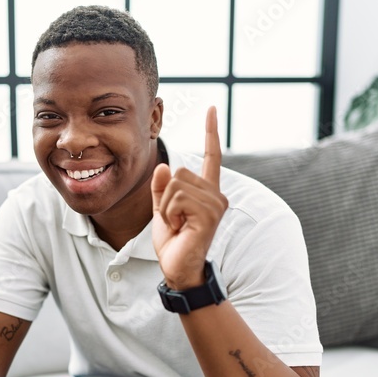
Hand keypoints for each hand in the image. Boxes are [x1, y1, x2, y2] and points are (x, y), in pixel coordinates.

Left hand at [151, 106, 226, 288]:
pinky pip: (176, 199)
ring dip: (167, 207)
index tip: (211, 108)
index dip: (210, 131)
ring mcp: (215, 204)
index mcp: (207, 191)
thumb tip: (163, 166)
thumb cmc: (174, 242)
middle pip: (179, 171)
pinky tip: (180, 228)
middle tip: (175, 219)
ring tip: (179, 225)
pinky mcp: (208, 215)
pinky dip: (169, 214)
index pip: (212, 155)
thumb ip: (161, 189)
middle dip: (166, 196)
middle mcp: (216, 195)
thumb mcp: (162, 210)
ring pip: (175, 185)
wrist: (179, 268)